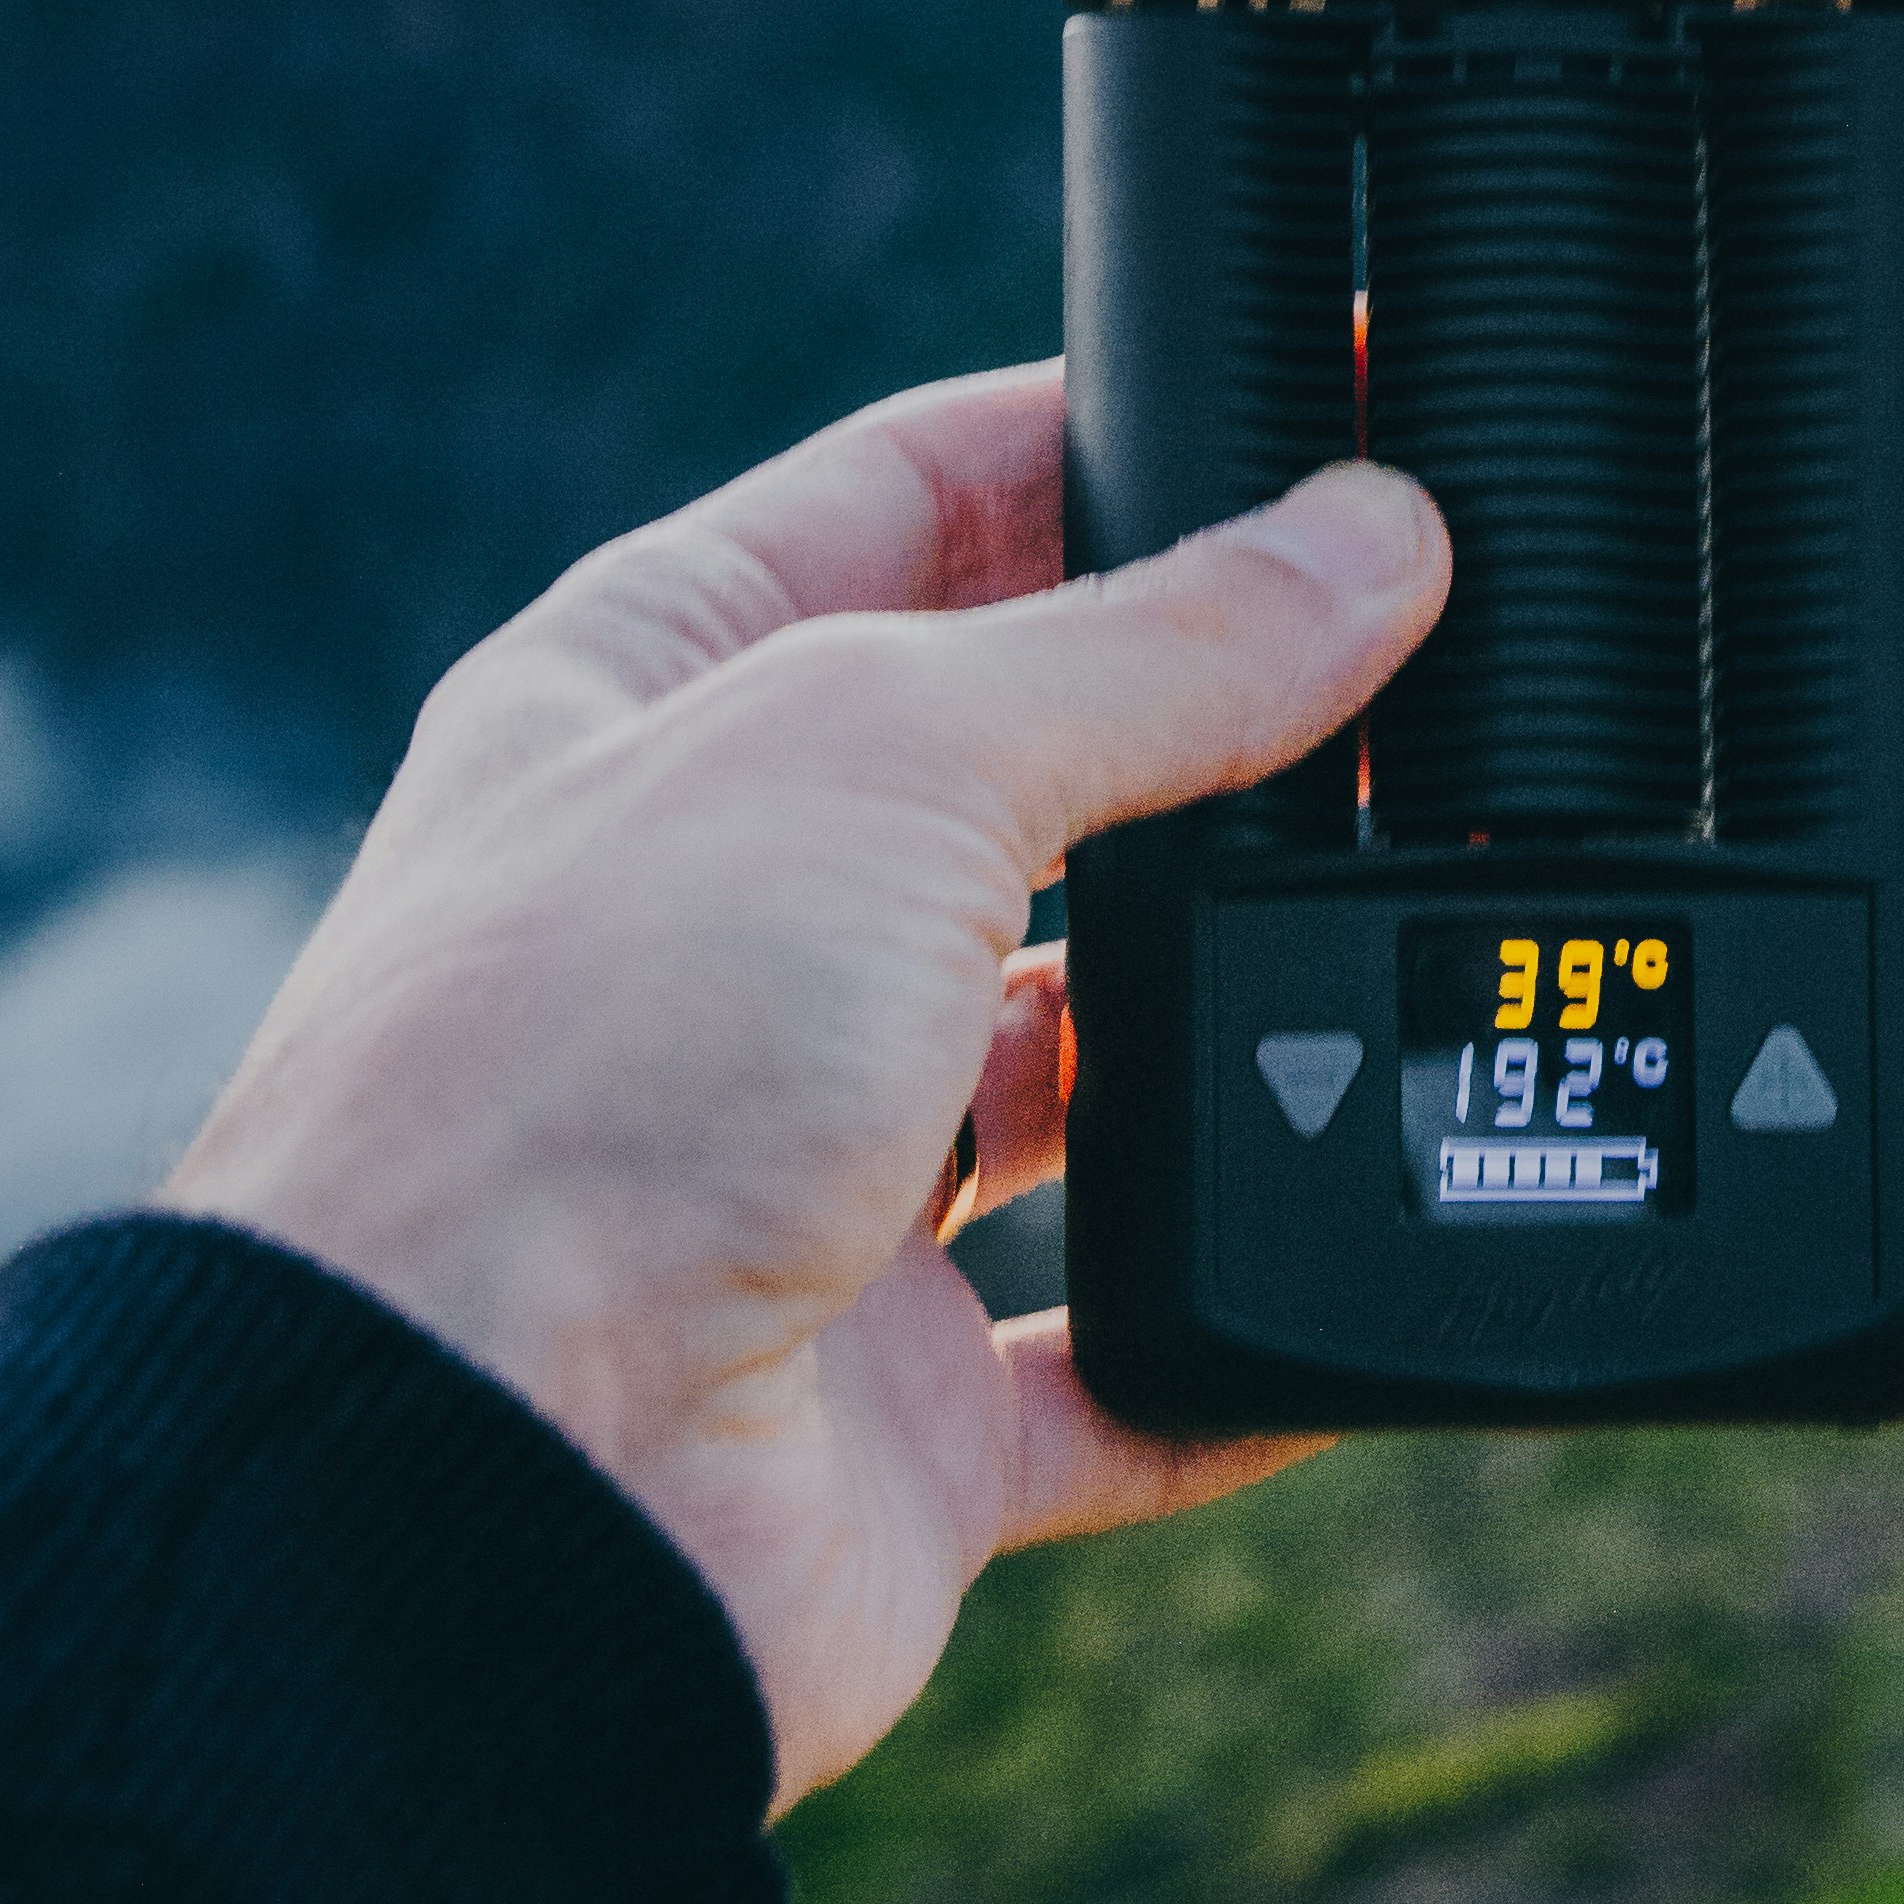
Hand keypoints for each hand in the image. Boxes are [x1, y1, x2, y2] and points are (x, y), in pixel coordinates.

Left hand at [165, 371, 1447, 1812]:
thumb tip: (1375, 545)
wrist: (487, 1485)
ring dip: (1228, 1029)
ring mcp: (811, 1172)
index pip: (913, 503)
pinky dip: (1249, 1327)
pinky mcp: (903, 1404)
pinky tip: (1367, 1258)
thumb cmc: (572, 1069)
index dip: (1111, 442)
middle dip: (1205, 746)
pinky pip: (1131, 1363)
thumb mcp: (887, 750)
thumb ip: (1158, 652)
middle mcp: (724, 927)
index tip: (1321, 418)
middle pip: (1022, 784)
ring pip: (1081, 1068)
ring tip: (1397, 952)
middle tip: (1416, 689)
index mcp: (649, 704)